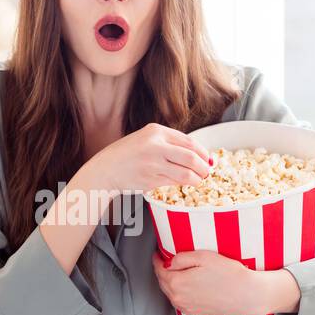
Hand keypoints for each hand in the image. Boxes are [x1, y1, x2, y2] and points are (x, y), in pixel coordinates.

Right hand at [86, 122, 211, 194]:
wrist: (106, 169)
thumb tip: (199, 155)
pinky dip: (182, 184)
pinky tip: (183, 183)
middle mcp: (155, 146)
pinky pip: (174, 182)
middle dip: (203, 167)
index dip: (202, 152)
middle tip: (207, 171)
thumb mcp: (147, 139)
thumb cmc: (128, 154)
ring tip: (199, 180)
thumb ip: (169, 143)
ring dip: (197, 178)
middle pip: (191, 158)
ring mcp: (152, 164)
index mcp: (156, 131)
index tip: (208, 159)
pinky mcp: (150, 180)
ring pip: (185, 174)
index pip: (189, 142)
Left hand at [151, 249, 264, 314]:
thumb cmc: (230, 275)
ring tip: (179, 273)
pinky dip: (183, 295)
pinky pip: (184, 303)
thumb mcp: (203, 256)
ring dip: (173, 284)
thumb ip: (181, 258)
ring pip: (173, 295)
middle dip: (163, 272)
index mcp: (177, 284)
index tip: (158, 255)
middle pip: (164, 284)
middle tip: (167, 262)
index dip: (157, 260)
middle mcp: (179, 300)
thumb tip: (170, 261)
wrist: (248, 295)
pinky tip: (192, 287)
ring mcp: (189, 309)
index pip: (159, 270)